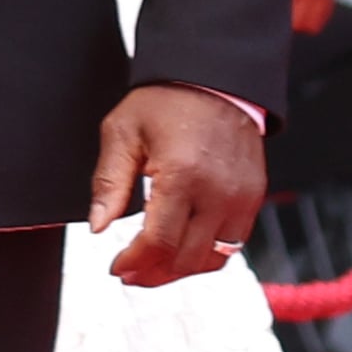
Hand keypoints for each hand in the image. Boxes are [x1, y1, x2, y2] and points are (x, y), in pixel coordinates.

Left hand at [87, 82, 267, 287]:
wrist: (216, 77)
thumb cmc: (168, 100)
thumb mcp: (123, 132)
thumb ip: (109, 183)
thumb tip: (98, 226)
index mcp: (182, 175)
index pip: (158, 242)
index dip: (134, 263)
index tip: (117, 266)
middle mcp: (218, 192)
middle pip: (186, 258)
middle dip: (153, 273)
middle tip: (130, 274)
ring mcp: (241, 197)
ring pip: (213, 259)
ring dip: (180, 271)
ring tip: (154, 268)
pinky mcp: (253, 197)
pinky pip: (233, 244)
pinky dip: (206, 256)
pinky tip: (182, 251)